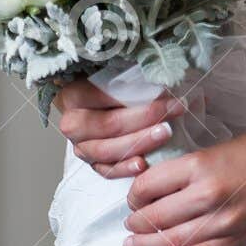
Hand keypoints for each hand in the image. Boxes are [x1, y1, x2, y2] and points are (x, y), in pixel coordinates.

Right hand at [53, 80, 187, 179]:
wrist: (104, 108)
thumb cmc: (115, 89)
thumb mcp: (118, 75)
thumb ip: (131, 76)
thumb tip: (158, 75)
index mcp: (74, 96)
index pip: (101, 94)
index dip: (133, 93)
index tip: (165, 91)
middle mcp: (74, 124)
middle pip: (106, 124)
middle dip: (142, 119)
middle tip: (172, 110)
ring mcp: (81, 147)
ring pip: (105, 151)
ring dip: (138, 142)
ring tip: (165, 133)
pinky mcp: (93, 164)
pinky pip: (107, 171)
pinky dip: (125, 168)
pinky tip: (143, 164)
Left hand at [120, 120, 245, 245]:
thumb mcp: (211, 150)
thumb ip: (183, 171)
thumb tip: (152, 190)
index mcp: (197, 166)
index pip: (147, 187)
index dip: (133, 195)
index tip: (133, 198)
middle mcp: (206, 196)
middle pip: (154, 217)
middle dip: (135, 222)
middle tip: (130, 222)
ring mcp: (222, 222)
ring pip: (171, 241)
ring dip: (146, 245)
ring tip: (132, 244)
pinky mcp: (237, 239)